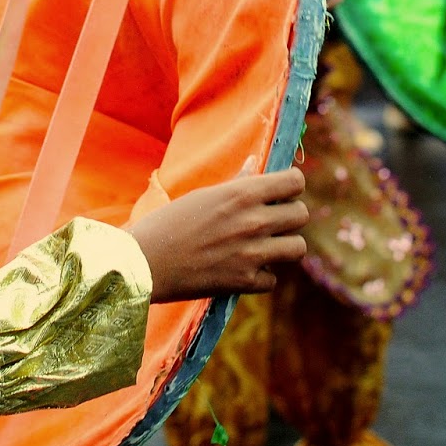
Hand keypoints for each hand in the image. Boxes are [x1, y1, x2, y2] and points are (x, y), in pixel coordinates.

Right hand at [130, 166, 307, 302]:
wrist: (144, 262)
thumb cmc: (168, 223)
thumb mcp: (204, 195)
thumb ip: (237, 183)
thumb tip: (256, 164)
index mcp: (242, 193)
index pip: (295, 181)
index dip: (290, 186)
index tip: (280, 193)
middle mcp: (253, 221)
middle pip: (301, 214)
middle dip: (289, 217)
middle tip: (271, 222)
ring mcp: (251, 253)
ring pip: (298, 248)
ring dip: (284, 247)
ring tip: (265, 247)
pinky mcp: (244, 282)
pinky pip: (273, 278)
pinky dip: (262, 276)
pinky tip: (244, 269)